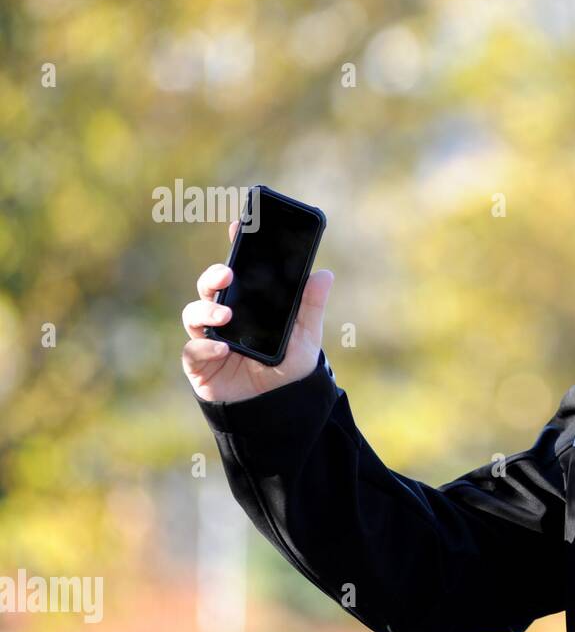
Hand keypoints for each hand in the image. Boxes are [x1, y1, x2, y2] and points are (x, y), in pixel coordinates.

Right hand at [181, 219, 333, 402]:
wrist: (277, 406)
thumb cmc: (288, 368)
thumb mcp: (306, 337)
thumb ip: (311, 307)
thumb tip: (324, 274)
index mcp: (248, 304)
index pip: (238, 271)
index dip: (235, 247)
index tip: (238, 225)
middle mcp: (224, 316)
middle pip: (210, 286)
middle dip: (214, 275)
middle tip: (228, 272)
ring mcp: (209, 338)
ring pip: (194, 314)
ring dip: (206, 310)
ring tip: (225, 315)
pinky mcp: (200, 363)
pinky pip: (194, 350)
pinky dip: (206, 348)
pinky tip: (222, 348)